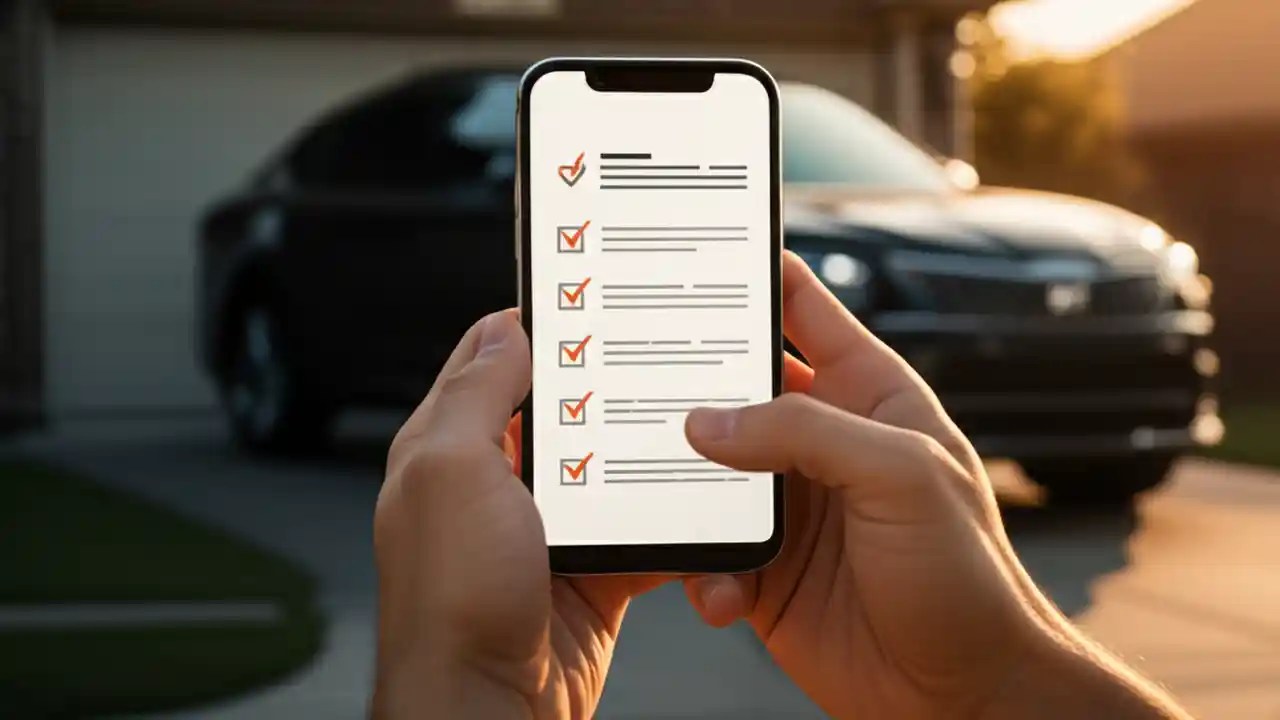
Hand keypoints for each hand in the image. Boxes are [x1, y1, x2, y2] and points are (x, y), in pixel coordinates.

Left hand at [372, 310, 660, 718]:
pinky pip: (639, 533)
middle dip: (606, 383)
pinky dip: (666, 525)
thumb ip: (477, 396)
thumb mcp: (452, 472)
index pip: (489, 359)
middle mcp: (493, 486)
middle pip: (560, 409)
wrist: (492, 708)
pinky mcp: (589, 573)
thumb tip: (504, 330)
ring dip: (642, 454)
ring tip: (683, 424)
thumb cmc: (453, 602)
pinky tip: (689, 508)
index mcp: (448, 448)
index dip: (534, 322)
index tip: (587, 294)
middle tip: (653, 355)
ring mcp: (544, 531)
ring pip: (608, 468)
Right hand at [681, 252, 1188, 718]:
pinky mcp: (762, 569)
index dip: (752, 274)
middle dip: (687, 383)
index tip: (693, 254)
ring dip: (680, 484)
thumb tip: (708, 422)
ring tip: (666, 498)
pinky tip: (722, 591)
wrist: (963, 694)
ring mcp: (787, 505)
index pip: (802, 307)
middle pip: (734, 386)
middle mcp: (818, 441)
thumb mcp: (902, 476)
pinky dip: (696, 569)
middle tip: (639, 379)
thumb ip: (805, 432)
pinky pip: (703, 550)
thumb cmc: (968, 576)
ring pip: (704, 468)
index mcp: (866, 393)